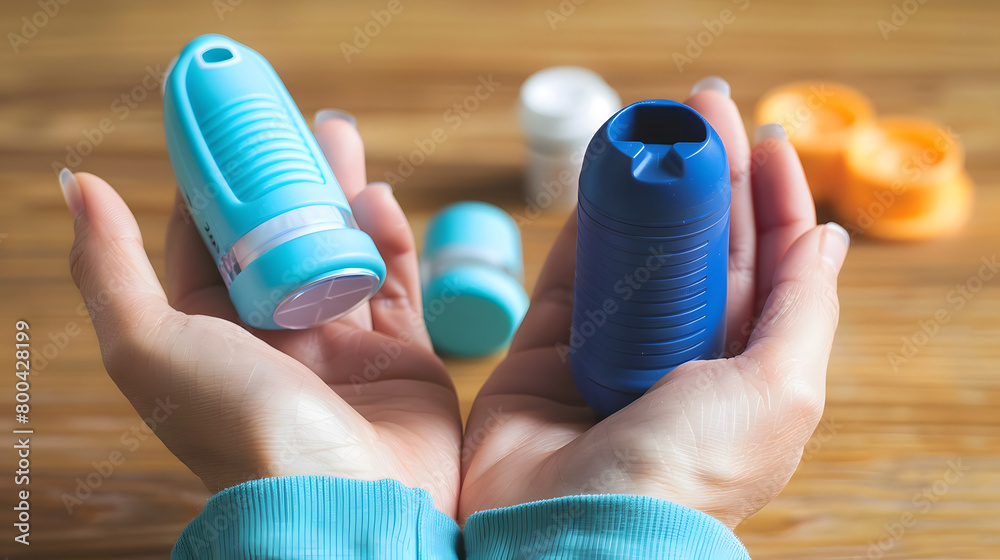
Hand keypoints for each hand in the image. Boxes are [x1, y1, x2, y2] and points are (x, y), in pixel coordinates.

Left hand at [65, 115, 461, 516]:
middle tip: (292, 121)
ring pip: (339, 250)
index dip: (214, 183)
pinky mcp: (399, 356)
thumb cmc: (239, 430)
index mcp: (208, 336)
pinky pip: (394, 284)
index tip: (224, 127)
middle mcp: (272, 339)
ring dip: (339, 192)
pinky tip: (381, 199)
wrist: (345, 501)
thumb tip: (81, 186)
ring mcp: (338, 346)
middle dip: (285, 177)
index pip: (207, 242)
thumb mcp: (148, 345)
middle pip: (280, 237)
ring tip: (340, 136)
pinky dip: (389, 239)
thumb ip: (110, 267)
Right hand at [459, 81, 848, 528]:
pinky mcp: (548, 351)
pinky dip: (582, 226)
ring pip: (635, 253)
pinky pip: (567, 274)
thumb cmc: (686, 474)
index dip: (770, 198)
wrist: (571, 530)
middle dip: (707, 177)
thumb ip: (804, 310)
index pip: (771, 266)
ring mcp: (613, 352)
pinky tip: (599, 181)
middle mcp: (682, 357)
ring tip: (651, 134)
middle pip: (702, 247)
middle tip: (700, 111)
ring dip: (645, 192)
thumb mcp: (780, 391)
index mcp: (746, 367)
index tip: (762, 138)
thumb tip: (826, 239)